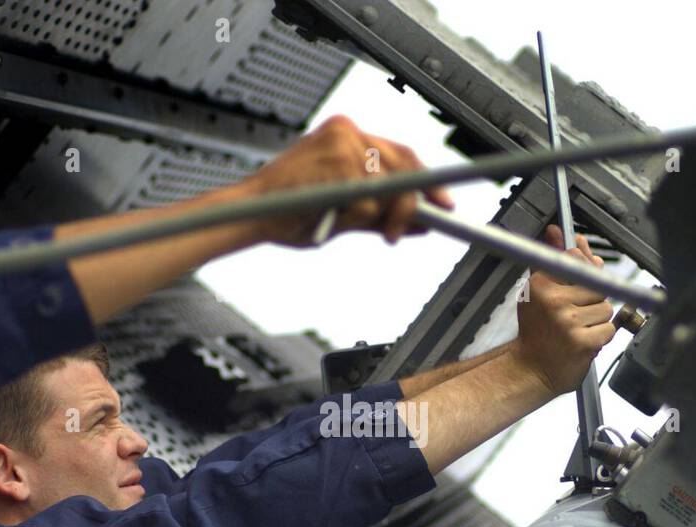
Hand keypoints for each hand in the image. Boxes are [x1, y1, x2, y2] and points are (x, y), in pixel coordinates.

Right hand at [242, 115, 453, 245]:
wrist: (250, 216)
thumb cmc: (289, 214)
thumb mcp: (343, 212)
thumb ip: (381, 214)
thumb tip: (422, 223)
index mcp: (346, 135)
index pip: (399, 154)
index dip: (426, 181)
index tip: (445, 204)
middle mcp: (347, 131)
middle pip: (404, 164)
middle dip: (414, 203)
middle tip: (422, 228)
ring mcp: (343, 142)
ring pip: (390, 186)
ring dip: (380, 215)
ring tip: (354, 224)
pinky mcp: (339, 160)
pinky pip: (370, 199)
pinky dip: (359, 217)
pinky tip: (334, 217)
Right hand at [511, 225, 615, 393]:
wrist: (529, 370)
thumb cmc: (537, 331)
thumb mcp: (539, 292)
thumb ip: (555, 261)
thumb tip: (562, 233)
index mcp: (540, 284)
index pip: (576, 261)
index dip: (583, 273)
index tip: (574, 288)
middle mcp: (553, 300)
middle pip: (597, 286)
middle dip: (591, 301)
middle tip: (572, 316)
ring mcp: (568, 322)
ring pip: (605, 308)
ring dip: (596, 321)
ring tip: (576, 330)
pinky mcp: (582, 342)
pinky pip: (608, 329)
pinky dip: (600, 338)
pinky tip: (582, 341)